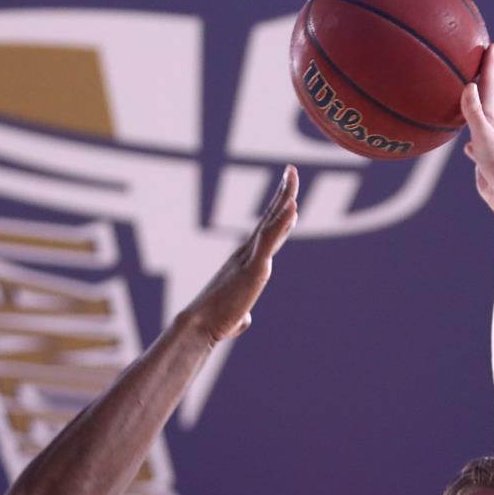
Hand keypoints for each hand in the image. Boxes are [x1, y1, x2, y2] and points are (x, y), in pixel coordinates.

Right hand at [183, 165, 298, 342]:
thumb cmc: (215, 321)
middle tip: (291, 170)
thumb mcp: (235, 315)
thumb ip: (241, 313)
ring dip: (283, 197)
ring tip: (292, 175)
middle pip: (270, 217)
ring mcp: (250, 257)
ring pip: (271, 222)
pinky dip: (281, 222)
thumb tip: (243, 320)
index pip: (266, 230)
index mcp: (246, 259)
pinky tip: (293, 207)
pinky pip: (270, 240)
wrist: (200, 324)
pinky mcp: (254, 267)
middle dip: (282, 192)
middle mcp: (247, 252)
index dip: (278, 210)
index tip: (288, 194)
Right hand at [461, 46, 493, 212]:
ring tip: (480, 95)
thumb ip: (475, 112)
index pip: (489, 87)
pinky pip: (477, 145)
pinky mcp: (486, 160)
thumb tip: (468, 85)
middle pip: (493, 98)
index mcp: (493, 120)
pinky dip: (472, 139)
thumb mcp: (483, 137)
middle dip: (492, 78)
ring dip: (483, 105)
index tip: (490, 46)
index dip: (488, 66)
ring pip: (485, 120)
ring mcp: (491, 144)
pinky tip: (469, 145)